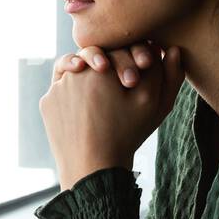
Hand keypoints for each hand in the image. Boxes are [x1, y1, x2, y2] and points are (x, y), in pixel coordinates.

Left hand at [39, 40, 184, 191]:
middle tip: (124, 89)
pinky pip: (63, 90)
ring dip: (92, 79)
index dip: (136, 60)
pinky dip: (76, 96)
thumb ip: (168, 74)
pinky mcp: (47, 103)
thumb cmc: (127, 134)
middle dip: (114, 69)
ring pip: (79, 71)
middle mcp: (74, 70)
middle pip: (98, 57)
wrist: (91, 168)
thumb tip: (171, 49)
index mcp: (102, 64)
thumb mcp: (155, 105)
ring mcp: (56, 86)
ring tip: (105, 101)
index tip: (139, 80)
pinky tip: (89, 112)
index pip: (123, 50)